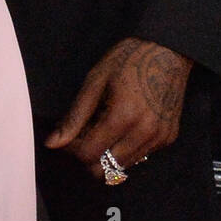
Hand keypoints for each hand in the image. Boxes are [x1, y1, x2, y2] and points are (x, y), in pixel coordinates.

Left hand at [44, 38, 192, 178]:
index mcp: (123, 116)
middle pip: (105, 170)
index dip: (72, 148)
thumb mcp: (96, 80)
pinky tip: (123, 127)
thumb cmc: (128, 59)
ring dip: (107, 155)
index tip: (69, 135)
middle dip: (88, 156)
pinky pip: (139, 157)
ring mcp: (159, 138)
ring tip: (103, 128)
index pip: (88, 154)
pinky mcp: (168, 139)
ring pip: (122, 168)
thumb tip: (53, 143)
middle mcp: (144, 133)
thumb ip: (75, 116)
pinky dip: (125, 149)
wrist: (167, 51)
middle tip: (84, 135)